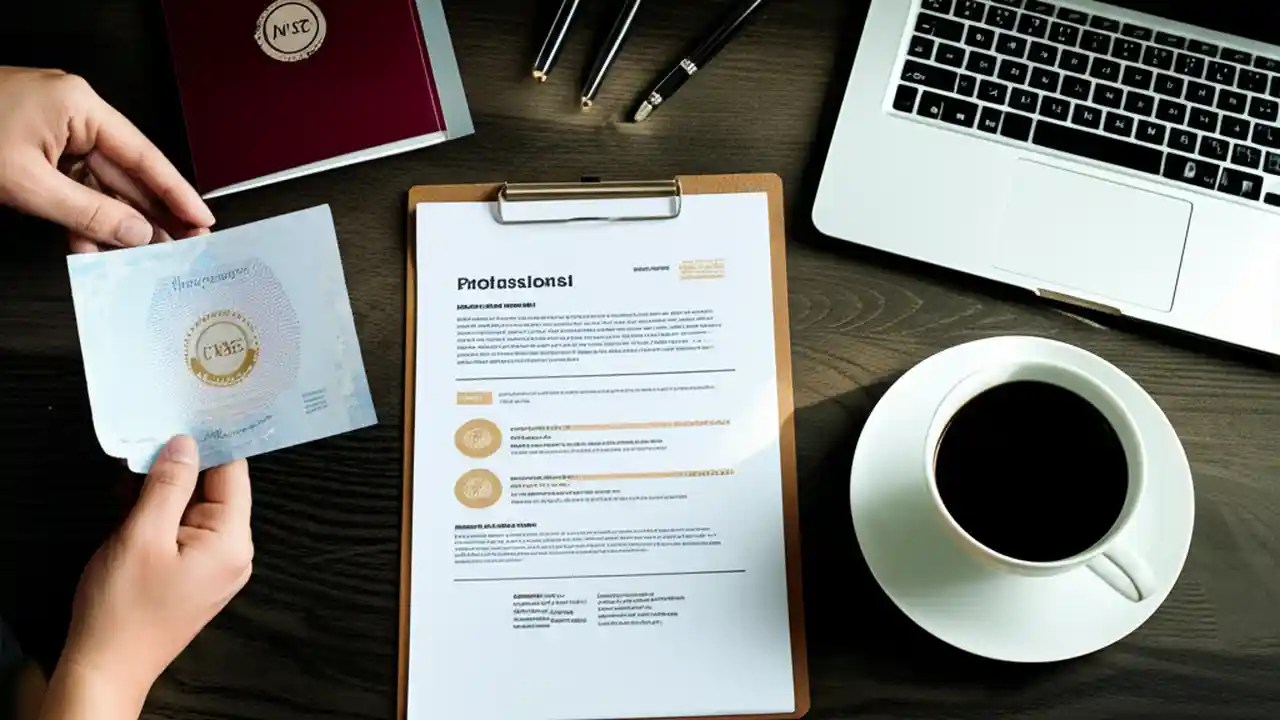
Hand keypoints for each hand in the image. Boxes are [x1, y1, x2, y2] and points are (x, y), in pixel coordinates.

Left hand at [0, 67, 213, 252]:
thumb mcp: (27, 184)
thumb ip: (88, 213)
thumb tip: (135, 232)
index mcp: (81, 107)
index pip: (145, 156)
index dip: (177, 193)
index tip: (201, 220)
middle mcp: (73, 112)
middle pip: (126, 171)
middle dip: (150, 213)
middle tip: (180, 247)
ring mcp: (51, 128)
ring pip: (97, 183)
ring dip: (114, 222)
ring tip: (139, 257)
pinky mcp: (31, 144)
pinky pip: (68, 183)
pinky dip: (80, 216)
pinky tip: (93, 246)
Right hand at [56, 436, 252, 709]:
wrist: (107, 668)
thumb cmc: (123, 607)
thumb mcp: (142, 535)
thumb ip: (168, 485)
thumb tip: (186, 443)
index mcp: (233, 541)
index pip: (233, 474)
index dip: (212, 442)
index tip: (191, 411)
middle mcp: (235, 552)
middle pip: (216, 490)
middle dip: (181, 467)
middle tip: (146, 442)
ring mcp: (216, 566)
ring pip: (196, 508)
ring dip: (165, 491)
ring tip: (130, 480)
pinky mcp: (195, 575)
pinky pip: (185, 530)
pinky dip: (162, 514)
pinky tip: (132, 506)